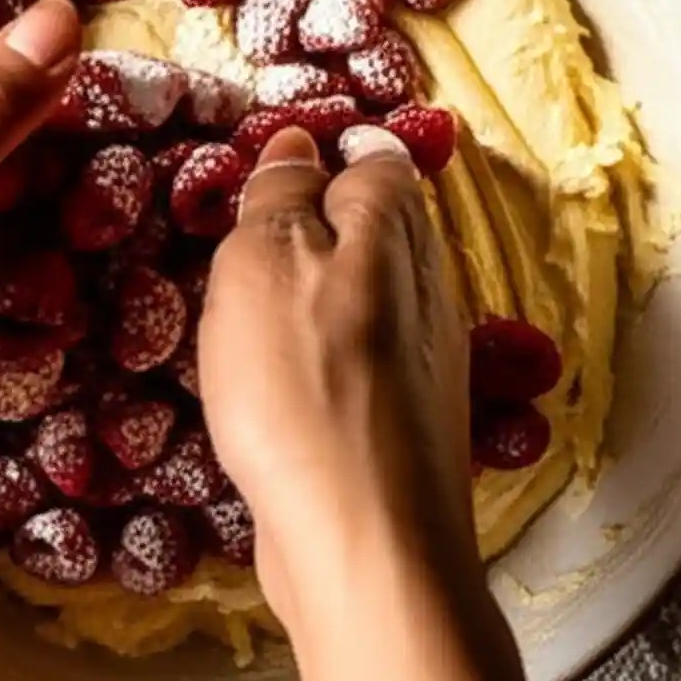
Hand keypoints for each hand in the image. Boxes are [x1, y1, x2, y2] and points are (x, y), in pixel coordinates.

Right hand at [199, 127, 524, 680]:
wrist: (362, 536)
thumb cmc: (302, 385)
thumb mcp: (265, 261)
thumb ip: (281, 196)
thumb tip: (299, 144)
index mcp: (394, 230)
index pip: (376, 159)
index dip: (329, 156)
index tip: (278, 172)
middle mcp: (426, 287)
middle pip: (382, 230)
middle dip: (326, 226)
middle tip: (253, 245)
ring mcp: (424, 361)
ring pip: (373, 300)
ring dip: (323, 296)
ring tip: (257, 314)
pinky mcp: (404, 424)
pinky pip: (364, 363)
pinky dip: (328, 358)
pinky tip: (288, 385)